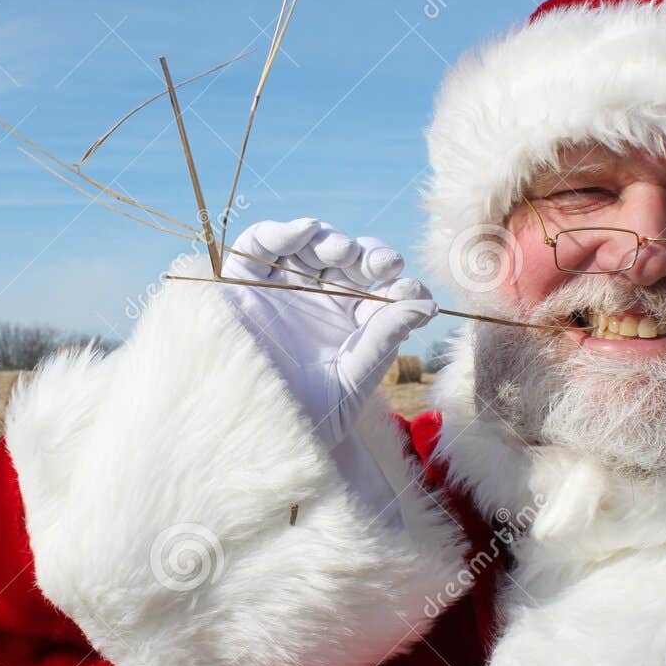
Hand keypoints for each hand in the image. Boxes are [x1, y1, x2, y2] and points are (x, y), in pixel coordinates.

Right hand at [218, 218, 435, 518]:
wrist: (248, 434)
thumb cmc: (305, 415)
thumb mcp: (351, 381)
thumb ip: (382, 341)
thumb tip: (423, 302)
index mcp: (350, 321)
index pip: (381, 290)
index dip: (400, 285)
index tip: (414, 291)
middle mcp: (319, 297)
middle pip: (349, 260)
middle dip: (370, 256)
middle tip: (387, 263)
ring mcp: (282, 285)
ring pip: (310, 244)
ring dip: (332, 240)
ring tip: (346, 251)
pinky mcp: (242, 279)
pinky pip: (261, 244)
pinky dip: (282, 231)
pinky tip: (306, 231)